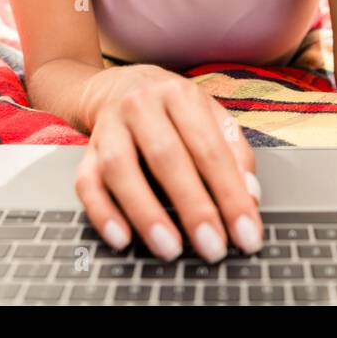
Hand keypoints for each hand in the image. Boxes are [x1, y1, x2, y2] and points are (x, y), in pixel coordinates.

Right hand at [73, 63, 262, 262]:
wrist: (119, 88)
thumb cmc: (174, 111)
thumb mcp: (211, 117)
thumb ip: (235, 153)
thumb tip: (250, 196)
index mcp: (180, 95)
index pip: (210, 149)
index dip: (231, 194)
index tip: (247, 233)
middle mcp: (141, 106)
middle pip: (167, 157)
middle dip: (193, 207)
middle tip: (213, 247)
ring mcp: (109, 129)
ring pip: (121, 169)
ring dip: (146, 213)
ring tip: (171, 249)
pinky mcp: (85, 152)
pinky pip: (86, 184)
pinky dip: (102, 213)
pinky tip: (122, 239)